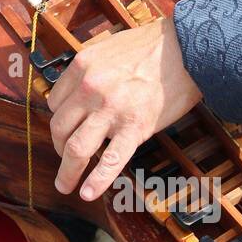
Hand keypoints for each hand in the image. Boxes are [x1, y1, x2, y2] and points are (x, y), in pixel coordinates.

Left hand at [48, 19, 202, 202]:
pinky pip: (110, 160)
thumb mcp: (109, 48)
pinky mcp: (134, 128)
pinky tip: (87, 193)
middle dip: (59, 146)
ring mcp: (111, 110)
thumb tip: (80, 92)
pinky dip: (96, 181)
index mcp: (82, 66)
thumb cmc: (152, 47)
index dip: (61, 118)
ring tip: (65, 185)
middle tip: (66, 156)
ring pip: (76, 148)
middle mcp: (90, 88)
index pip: (55, 101)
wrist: (187, 49)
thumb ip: (91, 69)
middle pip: (59, 127)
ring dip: (67, 171)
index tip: (69, 127)